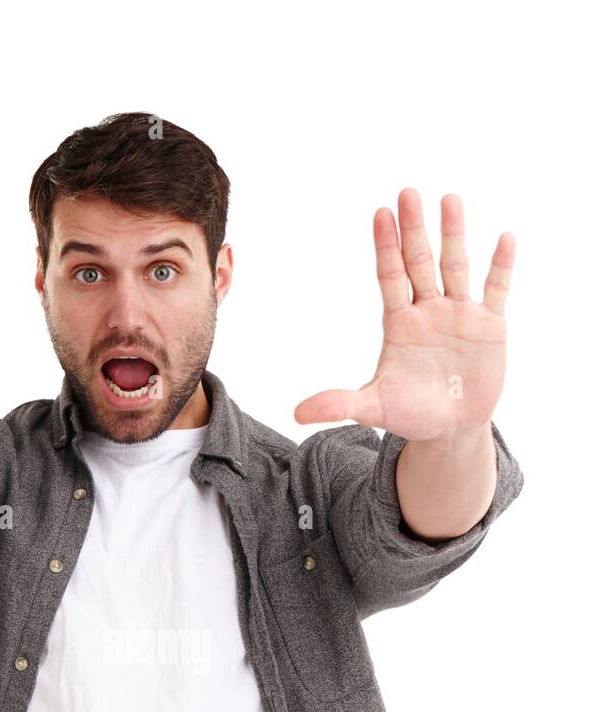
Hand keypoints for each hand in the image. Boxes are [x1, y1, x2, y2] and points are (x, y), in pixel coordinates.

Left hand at [293, 189, 513, 441]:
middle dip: (414, 229)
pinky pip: (496, 289)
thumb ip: (339, 404)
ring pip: (456, 266)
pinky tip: (505, 238)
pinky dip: (500, 266)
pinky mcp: (489, 326)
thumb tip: (296, 414)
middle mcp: (428, 310)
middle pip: (420, 261)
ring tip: (449, 199)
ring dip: (454, 234)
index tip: (381, 214)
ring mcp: (459, 314)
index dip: (386, 247)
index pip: (390, 276)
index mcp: (399, 323)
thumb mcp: (374, 407)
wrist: (451, 429)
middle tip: (407, 193)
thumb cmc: (411, 413)